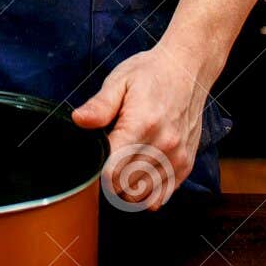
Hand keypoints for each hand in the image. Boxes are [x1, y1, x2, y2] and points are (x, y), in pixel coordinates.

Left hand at [72, 47, 206, 210]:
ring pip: (142, 196)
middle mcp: (163, 145)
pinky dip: (146, 193)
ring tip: (121, 166)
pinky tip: (138, 175)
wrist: (187, 69)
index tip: (93, 161)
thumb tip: (78, 120)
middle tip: (105, 160)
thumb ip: (100, 105)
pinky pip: (161, 197)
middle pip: (124, 187)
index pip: (112, 171)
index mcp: (142, 124)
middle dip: (108, 180)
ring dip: (125, 189)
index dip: (96, 172)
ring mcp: (177, 157)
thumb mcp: (120, 81)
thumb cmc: (150, 74)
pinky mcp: (186, 164)